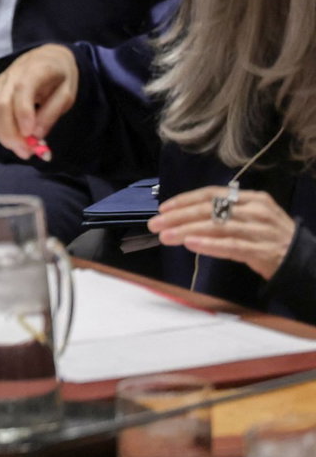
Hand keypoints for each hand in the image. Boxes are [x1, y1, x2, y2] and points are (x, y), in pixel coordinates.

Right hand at [0, 44, 77, 160]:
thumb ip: (52, 112)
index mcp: (34, 70)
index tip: (31, 136)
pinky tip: (13, 140)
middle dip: (11, 133)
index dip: (23, 114)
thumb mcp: (68, 92)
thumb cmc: (61, 75)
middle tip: (26, 152)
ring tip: (22, 149)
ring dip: (4, 135)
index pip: (22, 90)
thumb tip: (37, 135)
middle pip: (1, 105)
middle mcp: (11, 75)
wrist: (48, 56)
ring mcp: (0, 83)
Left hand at [149, 185, 296, 279]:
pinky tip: (190, 244)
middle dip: (179, 216)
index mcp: (253, 199)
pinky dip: (209, 244)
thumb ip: (225, 214)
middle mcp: (257, 211)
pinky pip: (231, 246)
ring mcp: (260, 230)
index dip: (185, 200)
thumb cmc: (270, 240)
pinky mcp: (263, 251)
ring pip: (217, 226)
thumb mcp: (252, 219)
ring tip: (165, 236)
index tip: (163, 209)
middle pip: (210, 209)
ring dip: (187, 231)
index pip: (212, 194)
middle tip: (156, 224)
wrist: (304, 262)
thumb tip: (185, 217)